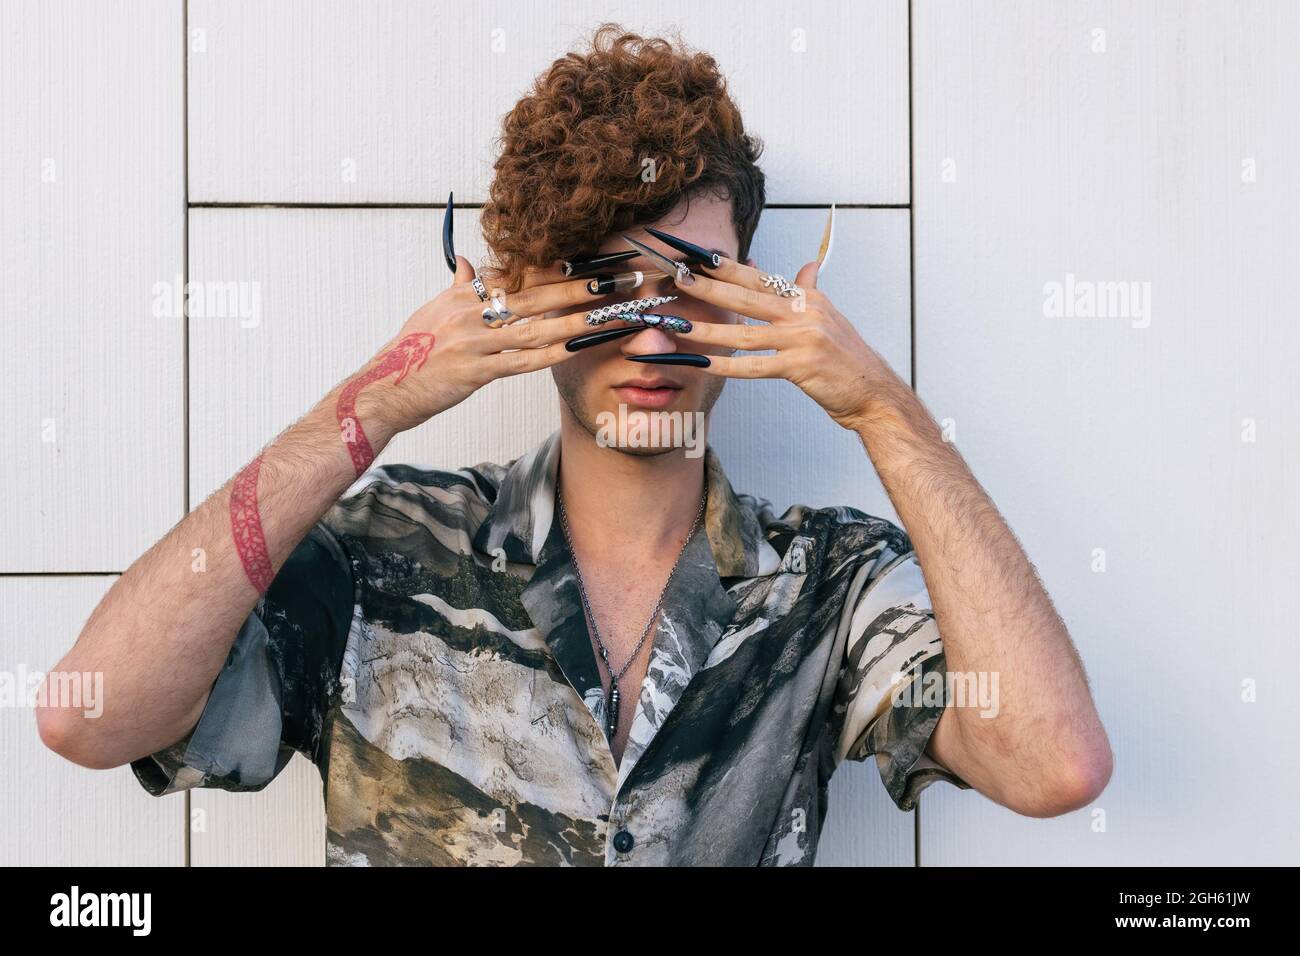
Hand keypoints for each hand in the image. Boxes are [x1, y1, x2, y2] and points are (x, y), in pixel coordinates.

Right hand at [350, 257, 620, 436]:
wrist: (385, 387)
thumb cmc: (413, 350)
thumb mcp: (432, 310)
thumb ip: (458, 286)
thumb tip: (469, 263)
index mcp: (464, 292)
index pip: (520, 271)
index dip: (560, 266)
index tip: (595, 261)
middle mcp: (470, 310)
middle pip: (538, 293)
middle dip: (583, 286)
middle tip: (620, 280)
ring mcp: (474, 341)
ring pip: (537, 327)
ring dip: (578, 321)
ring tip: (613, 315)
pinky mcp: (475, 371)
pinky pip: (521, 361)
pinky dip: (551, 355)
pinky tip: (577, 349)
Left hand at [670, 256, 905, 431]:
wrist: (874, 391)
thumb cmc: (847, 358)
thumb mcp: (830, 317)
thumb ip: (810, 291)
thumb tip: (806, 268)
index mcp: (807, 298)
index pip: (759, 277)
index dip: (726, 267)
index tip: (696, 256)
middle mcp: (804, 313)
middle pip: (746, 297)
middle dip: (708, 288)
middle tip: (677, 278)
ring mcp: (802, 339)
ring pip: (745, 333)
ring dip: (709, 329)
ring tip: (678, 325)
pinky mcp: (800, 366)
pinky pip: (755, 366)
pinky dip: (727, 366)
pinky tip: (703, 363)